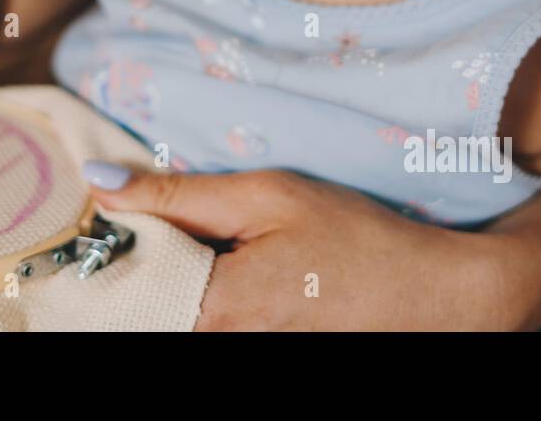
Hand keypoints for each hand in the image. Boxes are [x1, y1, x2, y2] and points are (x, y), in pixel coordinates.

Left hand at [87, 165, 512, 329]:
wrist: (441, 299)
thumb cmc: (359, 240)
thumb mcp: (268, 196)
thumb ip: (178, 192)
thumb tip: (98, 179)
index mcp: (215, 309)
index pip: (121, 286)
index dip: (107, 249)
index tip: (104, 220)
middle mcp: (223, 349)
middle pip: (144, 310)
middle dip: (137, 269)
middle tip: (149, 231)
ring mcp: (246, 361)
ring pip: (172, 323)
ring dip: (166, 288)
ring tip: (189, 253)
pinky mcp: (262, 361)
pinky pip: (208, 332)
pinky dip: (198, 306)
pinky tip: (220, 280)